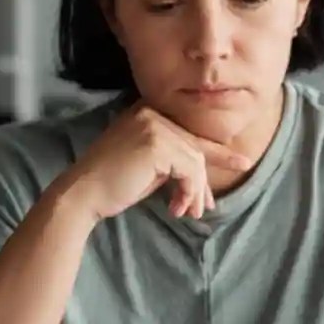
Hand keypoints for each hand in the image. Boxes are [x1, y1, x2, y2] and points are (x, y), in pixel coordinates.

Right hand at [57, 104, 252, 220]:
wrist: (83, 193)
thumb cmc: (113, 184)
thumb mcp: (149, 167)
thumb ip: (173, 162)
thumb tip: (204, 179)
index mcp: (148, 112)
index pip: (189, 133)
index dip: (215, 152)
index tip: (241, 162)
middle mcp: (151, 111)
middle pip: (195, 147)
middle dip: (203, 182)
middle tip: (205, 208)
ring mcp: (154, 125)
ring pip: (195, 160)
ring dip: (196, 191)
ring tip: (189, 212)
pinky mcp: (156, 143)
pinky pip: (189, 169)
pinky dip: (189, 192)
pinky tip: (176, 207)